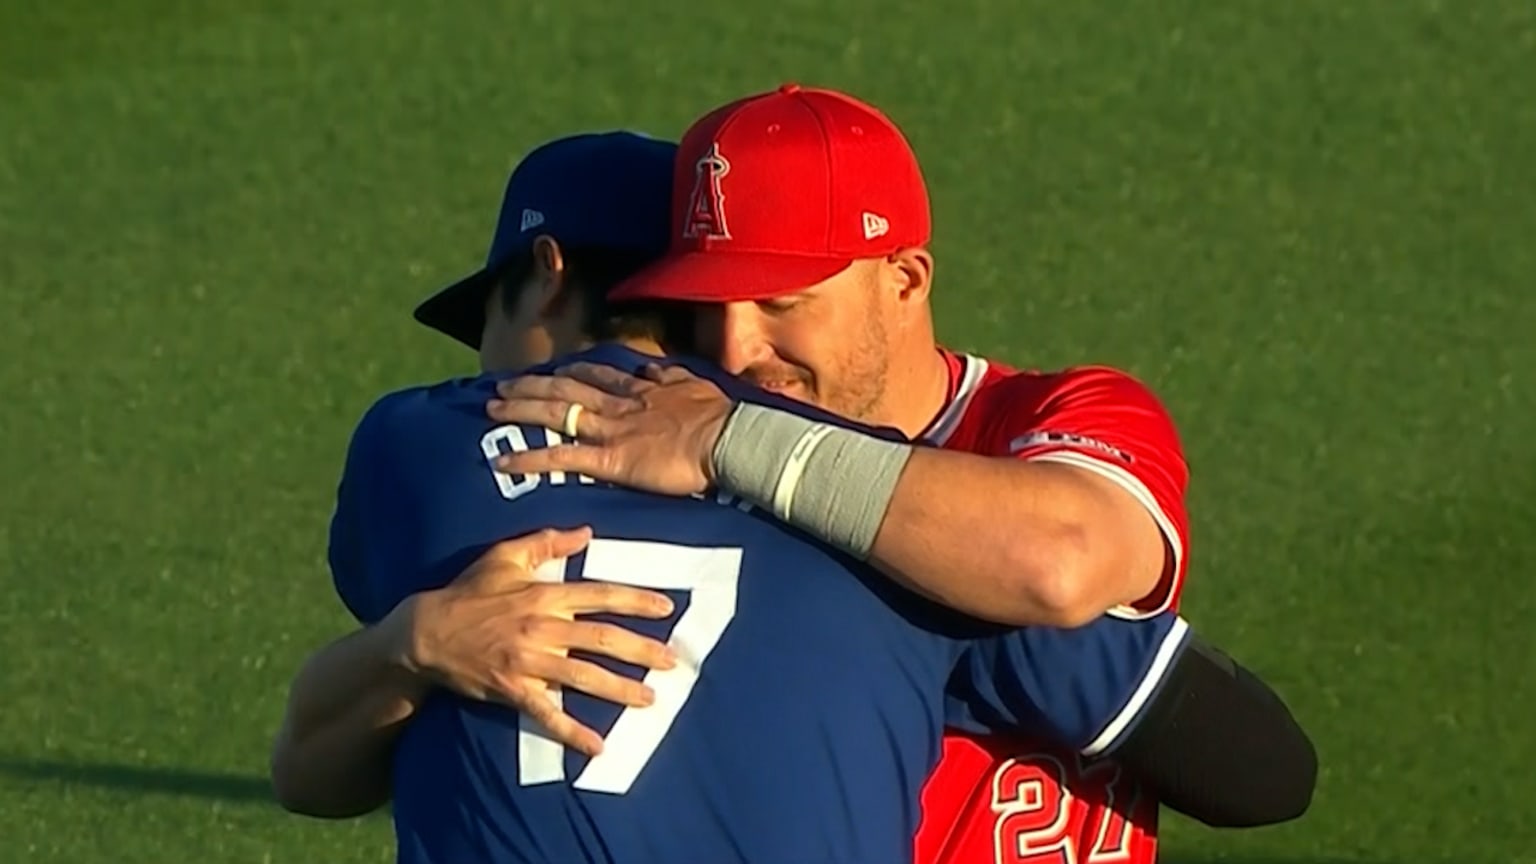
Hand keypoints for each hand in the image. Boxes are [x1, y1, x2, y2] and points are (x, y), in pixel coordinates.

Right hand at [384, 526, 676, 755]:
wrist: (425, 633)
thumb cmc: (467, 592)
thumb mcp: (503, 556)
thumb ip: (546, 543)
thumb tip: (585, 531)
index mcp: (544, 595)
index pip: (600, 595)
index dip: (636, 601)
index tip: (666, 609)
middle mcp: (542, 628)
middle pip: (602, 639)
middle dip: (641, 650)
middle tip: (672, 661)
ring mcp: (528, 662)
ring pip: (583, 676)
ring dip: (620, 689)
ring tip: (650, 699)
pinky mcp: (513, 690)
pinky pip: (548, 714)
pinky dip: (573, 732)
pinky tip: (598, 747)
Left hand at [486, 362, 732, 496]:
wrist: (726, 438)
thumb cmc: (719, 417)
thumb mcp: (694, 385)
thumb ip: (669, 377)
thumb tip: (652, 368)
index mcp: (640, 389)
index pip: (596, 374)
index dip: (569, 371)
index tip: (550, 371)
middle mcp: (617, 404)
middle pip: (565, 387)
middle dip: (530, 385)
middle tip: (501, 384)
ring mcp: (609, 430)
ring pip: (555, 413)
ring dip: (519, 410)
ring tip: (490, 410)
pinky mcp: (608, 460)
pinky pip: (561, 457)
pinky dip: (530, 458)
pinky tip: (504, 462)